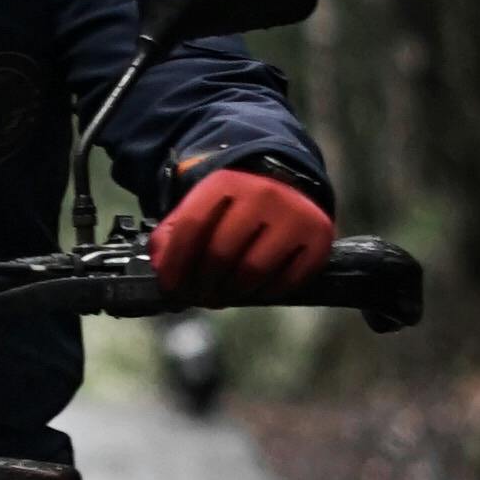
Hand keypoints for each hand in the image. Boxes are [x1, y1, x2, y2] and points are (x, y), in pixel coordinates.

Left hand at [149, 169, 334, 306]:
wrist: (288, 185)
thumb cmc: (236, 207)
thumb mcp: (202, 207)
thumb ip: (174, 234)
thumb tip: (161, 270)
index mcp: (225, 182)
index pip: (191, 226)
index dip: (175, 264)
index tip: (170, 288)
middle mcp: (261, 193)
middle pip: (220, 253)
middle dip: (203, 285)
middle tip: (200, 297)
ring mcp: (293, 214)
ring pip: (253, 270)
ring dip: (232, 292)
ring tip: (224, 295)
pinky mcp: (318, 235)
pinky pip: (287, 279)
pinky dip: (266, 292)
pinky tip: (255, 290)